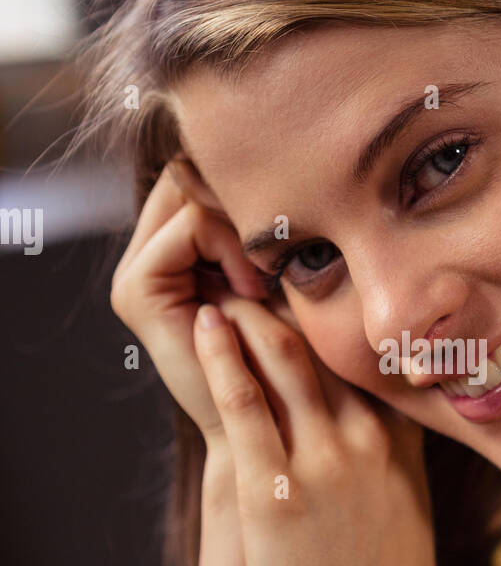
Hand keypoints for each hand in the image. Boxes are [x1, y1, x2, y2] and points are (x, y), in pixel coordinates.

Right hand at [109, 164, 268, 447]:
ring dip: (241, 230)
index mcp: (178, 247)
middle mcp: (149, 255)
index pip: (203, 174)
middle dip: (240, 202)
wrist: (276, 421)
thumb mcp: (284, 271)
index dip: (246, 188)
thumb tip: (284, 144)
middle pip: (192, 175)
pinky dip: (230, 249)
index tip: (286, 235)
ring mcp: (137, 272)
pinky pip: (190, 227)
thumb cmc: (298, 350)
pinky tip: (249, 289)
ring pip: (193, 194)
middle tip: (273, 253)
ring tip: (261, 282)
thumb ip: (265, 220)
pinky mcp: (136, 290)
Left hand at [191, 295, 445, 565]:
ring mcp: (326, 463)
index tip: (312, 271)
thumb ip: (395, 453)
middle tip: (252, 255)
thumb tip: (377, 417)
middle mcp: (370, 441)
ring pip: (282, 357)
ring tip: (220, 278)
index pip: (370, 349)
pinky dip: (222, 357)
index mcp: (404, 441)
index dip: (337, 304)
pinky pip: (246, 403)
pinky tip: (206, 326)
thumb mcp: (409, 509)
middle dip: (285, 291)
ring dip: (247, 310)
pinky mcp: (275, 492)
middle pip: (324, 339)